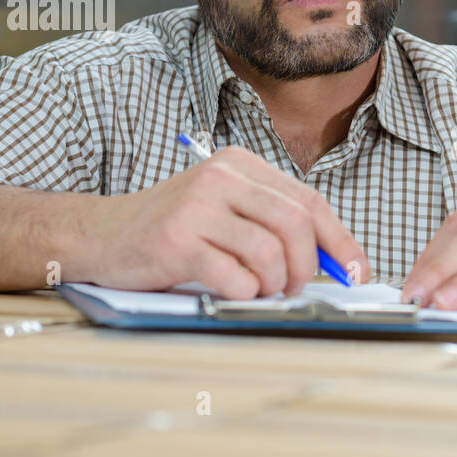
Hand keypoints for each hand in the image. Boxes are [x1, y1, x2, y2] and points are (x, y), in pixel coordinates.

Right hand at [76, 146, 369, 297]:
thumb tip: (338, 262)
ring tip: (258, 290)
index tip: (356, 272)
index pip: (310, 201)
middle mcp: (220, 177)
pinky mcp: (175, 240)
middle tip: (293, 288)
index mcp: (240, 164)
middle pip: (295, 224)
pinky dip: (242, 292)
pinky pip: (233, 275)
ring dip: (273, 283)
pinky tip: (229, 289)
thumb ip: (276, 226)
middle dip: (306, 267)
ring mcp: (196, 206)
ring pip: (269, 251)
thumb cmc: (174, 230)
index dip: (340, 241)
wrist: (100, 234)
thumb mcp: (227, 211)